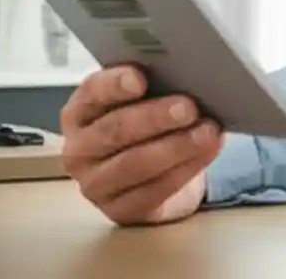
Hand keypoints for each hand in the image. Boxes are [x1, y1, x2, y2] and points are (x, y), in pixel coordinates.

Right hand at [59, 66, 221, 225]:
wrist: (158, 174)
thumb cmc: (150, 127)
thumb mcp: (147, 101)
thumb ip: (156, 87)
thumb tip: (187, 74)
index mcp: (80, 112)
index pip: (91, 93)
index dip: (114, 85)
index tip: (140, 78)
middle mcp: (79, 149)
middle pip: (114, 130)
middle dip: (154, 117)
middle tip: (189, 107)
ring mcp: (94, 183)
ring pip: (134, 164)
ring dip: (175, 146)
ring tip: (207, 132)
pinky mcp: (119, 210)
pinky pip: (152, 190)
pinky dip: (184, 169)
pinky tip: (206, 153)